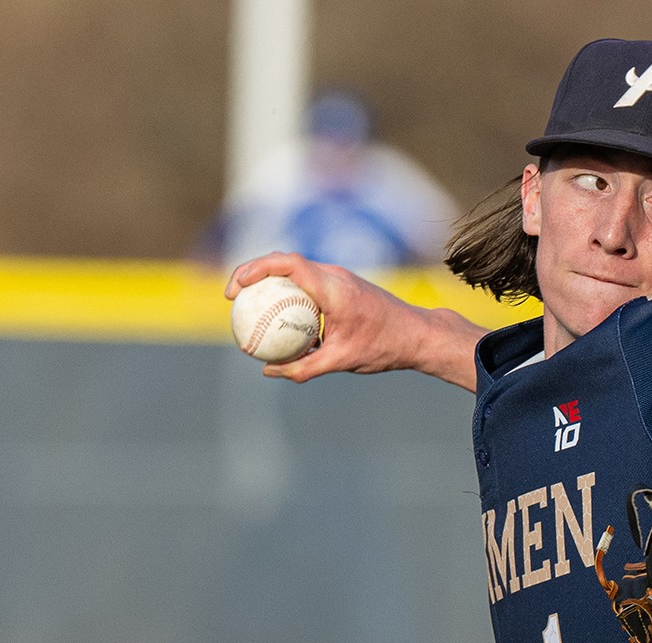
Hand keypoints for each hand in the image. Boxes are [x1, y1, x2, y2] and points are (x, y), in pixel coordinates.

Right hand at [224, 252, 481, 390]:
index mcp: (333, 286)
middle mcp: (334, 275)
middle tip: (233, 298)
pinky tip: (279, 322)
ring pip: (295, 272)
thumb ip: (303, 368)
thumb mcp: (341, 361)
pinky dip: (289, 296)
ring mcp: (339, 278)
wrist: (418, 335)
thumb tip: (268, 371)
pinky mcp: (342, 287)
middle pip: (285, 262)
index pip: (287, 264)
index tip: (236, 289)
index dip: (255, 269)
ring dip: (271, 283)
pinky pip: (308, 285)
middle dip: (254, 273)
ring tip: (249, 307)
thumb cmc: (384, 346)